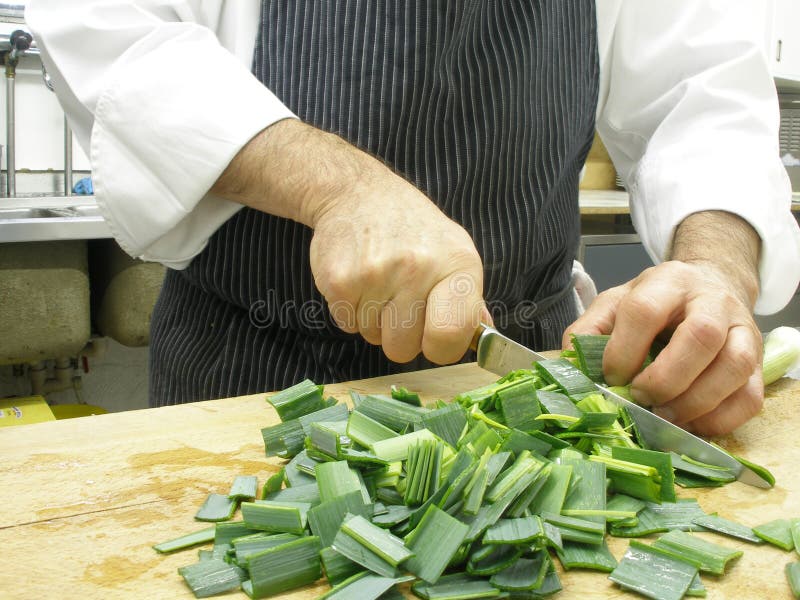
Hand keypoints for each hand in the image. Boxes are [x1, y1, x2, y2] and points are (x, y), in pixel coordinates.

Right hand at [212, 119, 484, 363]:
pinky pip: (346, 325)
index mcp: (457, 264)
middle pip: (404, 349)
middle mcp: (419, 268)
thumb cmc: (412, 229)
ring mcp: (377, 274)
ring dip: (373, 320)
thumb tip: (484, 336)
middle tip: (398, 300)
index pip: (451, 335)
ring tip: (378, 282)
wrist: (359, 192)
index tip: (434, 338)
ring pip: (373, 337)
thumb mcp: (452, 252)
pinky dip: (349, 310)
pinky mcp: (340, 280)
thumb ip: (469, 300)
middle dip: (399, 335)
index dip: (441, 348)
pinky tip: (358, 278)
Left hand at [564, 212, 762, 435]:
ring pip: (733, 366)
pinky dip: (719, 420)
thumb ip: (589, 330)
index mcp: (667, 282)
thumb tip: (569, 363)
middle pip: (700, 336)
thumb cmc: (655, 304)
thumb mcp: (615, 304)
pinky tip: (690, 424)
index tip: (612, 378)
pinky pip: (750, 398)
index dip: (624, 350)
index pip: (645, 311)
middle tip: (642, 398)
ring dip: (695, 402)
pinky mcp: (759, 364)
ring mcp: (743, 331)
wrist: (707, 290)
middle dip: (665, 378)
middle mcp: (712, 301)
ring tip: (665, 416)